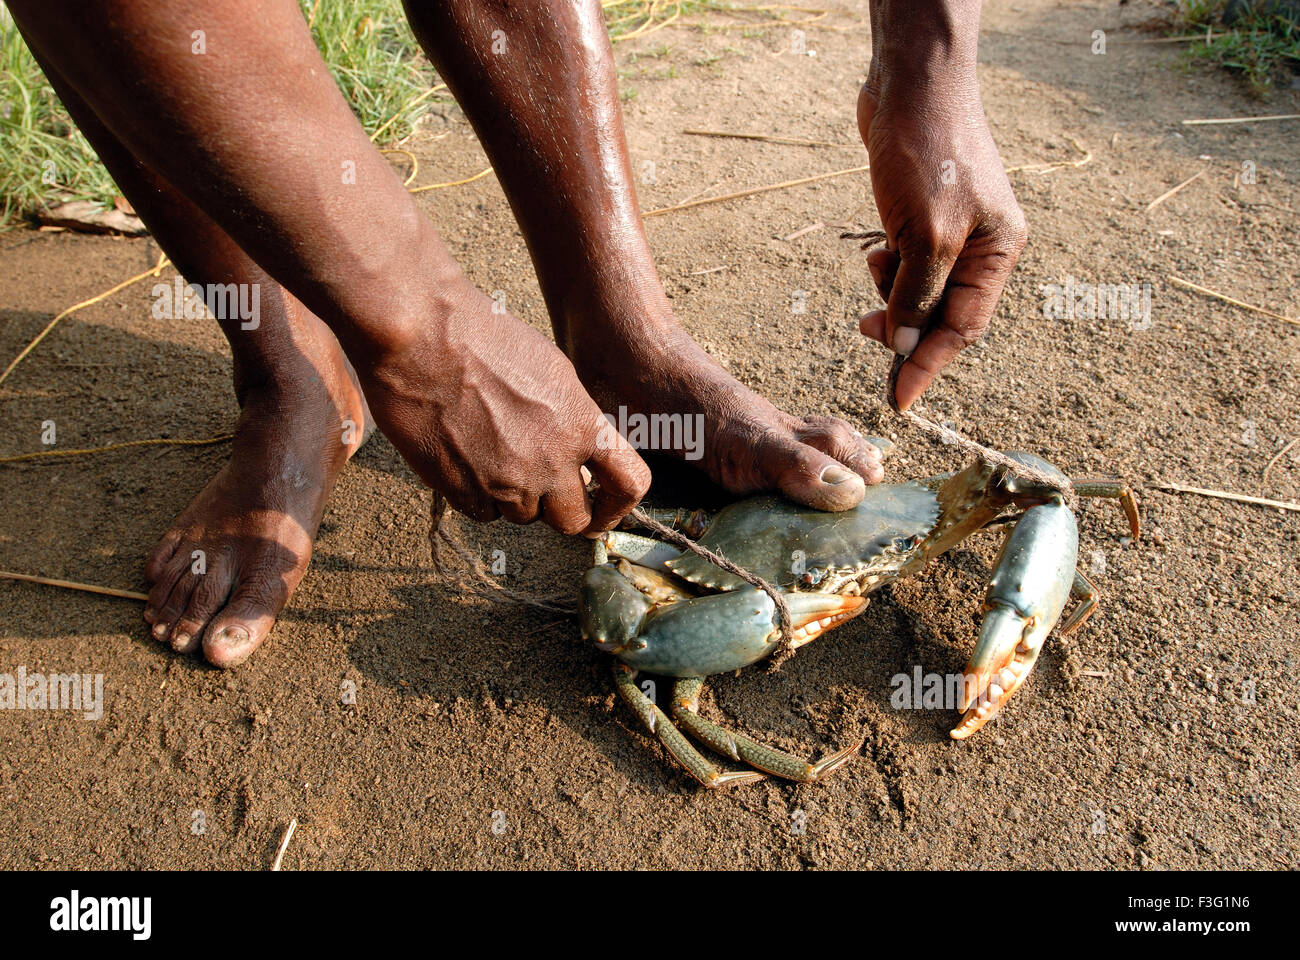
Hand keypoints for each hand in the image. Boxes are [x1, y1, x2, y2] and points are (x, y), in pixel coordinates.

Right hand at [359, 277, 650, 534]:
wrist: (420, 337)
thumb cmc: (482, 338)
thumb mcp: (551, 370)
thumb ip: (571, 419)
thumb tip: (573, 450)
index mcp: (581, 426)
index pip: (629, 483)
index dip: (617, 505)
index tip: (603, 510)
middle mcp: (551, 462)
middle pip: (572, 521)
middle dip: (558, 509)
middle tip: (539, 488)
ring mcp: (507, 483)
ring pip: (522, 517)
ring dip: (512, 498)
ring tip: (488, 451)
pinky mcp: (465, 492)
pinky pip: (482, 515)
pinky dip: (475, 496)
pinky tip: (462, 457)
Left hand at [856, 78, 1026, 410]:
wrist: (910, 84)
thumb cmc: (930, 151)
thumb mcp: (926, 235)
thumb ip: (917, 296)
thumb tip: (906, 347)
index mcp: (997, 253)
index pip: (964, 330)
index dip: (929, 366)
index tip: (898, 399)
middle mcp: (980, 247)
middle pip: (941, 315)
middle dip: (904, 327)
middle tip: (866, 332)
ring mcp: (951, 232)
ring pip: (918, 292)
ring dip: (890, 293)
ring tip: (875, 264)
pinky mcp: (923, 218)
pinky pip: (906, 265)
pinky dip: (887, 269)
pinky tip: (875, 250)